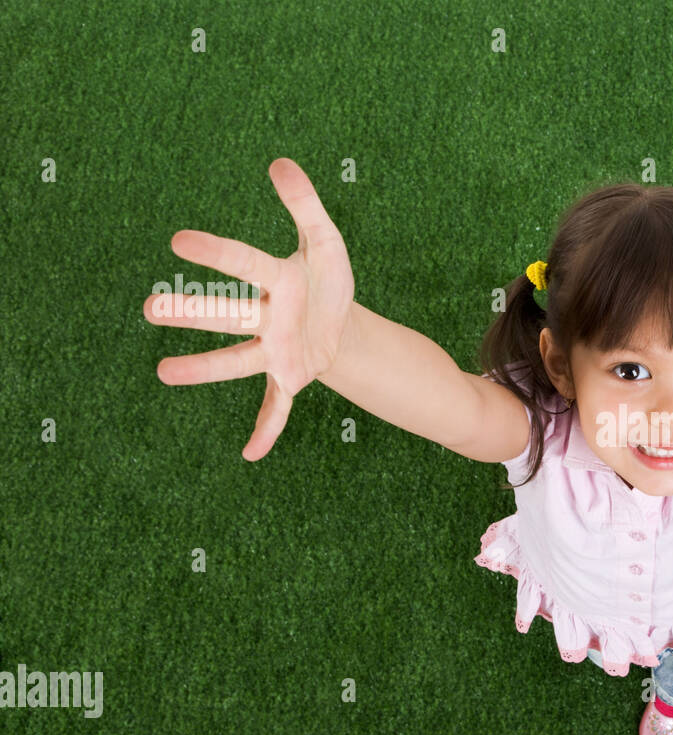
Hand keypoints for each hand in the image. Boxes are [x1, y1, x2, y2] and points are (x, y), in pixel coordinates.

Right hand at [145, 158, 354, 460]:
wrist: (344, 325)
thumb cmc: (326, 282)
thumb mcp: (327, 241)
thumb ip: (304, 204)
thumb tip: (280, 162)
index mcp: (275, 279)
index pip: (245, 262)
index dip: (217, 251)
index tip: (179, 240)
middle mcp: (266, 317)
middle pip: (228, 313)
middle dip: (193, 312)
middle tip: (149, 309)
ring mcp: (274, 351)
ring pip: (237, 360)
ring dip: (204, 369)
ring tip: (163, 372)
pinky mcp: (289, 378)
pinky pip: (276, 406)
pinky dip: (266, 429)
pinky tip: (252, 454)